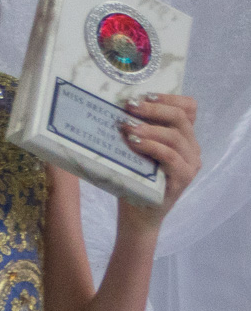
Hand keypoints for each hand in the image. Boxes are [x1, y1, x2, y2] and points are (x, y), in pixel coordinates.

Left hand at [119, 93, 200, 227]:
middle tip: (129, 106)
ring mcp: (190, 164)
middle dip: (153, 108)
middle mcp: (192, 148)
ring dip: (148, 127)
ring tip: (126, 126)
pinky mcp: (183, 179)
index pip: (188, 107)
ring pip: (174, 135)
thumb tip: (118, 103)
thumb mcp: (137, 148)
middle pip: (180, 117)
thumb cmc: (135, 178)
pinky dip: (151, 146)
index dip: (168, 97)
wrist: (137, 215)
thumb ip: (139, 128)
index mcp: (184, 136)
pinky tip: (134, 142)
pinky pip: (170, 156)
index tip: (143, 95)